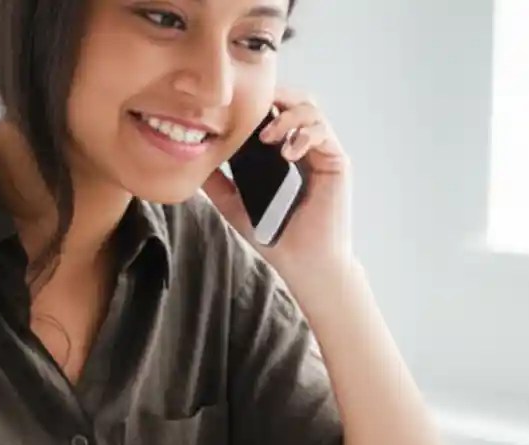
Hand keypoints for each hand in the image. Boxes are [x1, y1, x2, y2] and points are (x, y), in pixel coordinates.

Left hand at [203, 88, 351, 270]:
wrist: (304, 263)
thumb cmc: (276, 237)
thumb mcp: (235, 204)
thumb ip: (218, 182)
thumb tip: (192, 159)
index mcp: (286, 153)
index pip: (276, 111)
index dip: (261, 101)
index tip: (237, 106)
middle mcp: (307, 149)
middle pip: (297, 100)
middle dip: (275, 97)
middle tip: (253, 110)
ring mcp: (324, 154)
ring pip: (311, 110)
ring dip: (287, 115)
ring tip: (267, 137)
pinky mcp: (337, 163)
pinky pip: (323, 132)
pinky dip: (304, 135)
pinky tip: (288, 153)